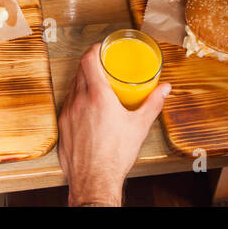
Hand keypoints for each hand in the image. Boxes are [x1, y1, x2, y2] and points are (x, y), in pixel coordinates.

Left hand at [58, 43, 169, 205]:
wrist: (95, 181)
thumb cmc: (116, 155)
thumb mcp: (139, 126)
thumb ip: (152, 103)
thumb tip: (165, 89)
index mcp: (98, 96)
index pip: (88, 60)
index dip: (94, 49)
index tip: (101, 48)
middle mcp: (79, 101)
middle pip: (80, 71)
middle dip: (91, 65)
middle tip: (103, 66)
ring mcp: (68, 113)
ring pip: (73, 88)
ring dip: (84, 83)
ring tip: (97, 88)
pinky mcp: (62, 126)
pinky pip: (68, 105)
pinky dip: (78, 101)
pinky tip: (88, 109)